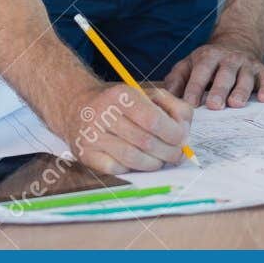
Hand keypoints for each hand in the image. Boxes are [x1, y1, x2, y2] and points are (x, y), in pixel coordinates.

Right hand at [52, 80, 193, 174]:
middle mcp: (103, 113)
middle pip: (145, 142)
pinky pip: (116, 169)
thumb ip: (172, 105)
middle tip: (176, 155)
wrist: (77, 106)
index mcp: (121, 95)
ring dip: (154, 164)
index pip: (153, 120)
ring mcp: (91, 135)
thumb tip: (185, 129)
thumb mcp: (146, 93)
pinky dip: (132, 169)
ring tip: (161, 160)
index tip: (181, 139)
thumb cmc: (119, 102)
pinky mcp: (85, 154)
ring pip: (132, 159)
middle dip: (168, 152)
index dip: (172, 134)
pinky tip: (138, 163)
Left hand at [164, 30, 263, 109]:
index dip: (195, 87)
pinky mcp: (262, 70)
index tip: (190, 103)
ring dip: (241, 90)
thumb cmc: (209, 61)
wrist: (239, 40)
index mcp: (207, 57)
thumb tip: (164, 96)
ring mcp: (246, 64)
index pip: (200, 72)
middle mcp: (228, 59)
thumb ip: (177, 79)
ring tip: (236, 104)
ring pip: (245, 77)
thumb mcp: (190, 63)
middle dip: (219, 90)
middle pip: (224, 74)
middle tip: (214, 106)